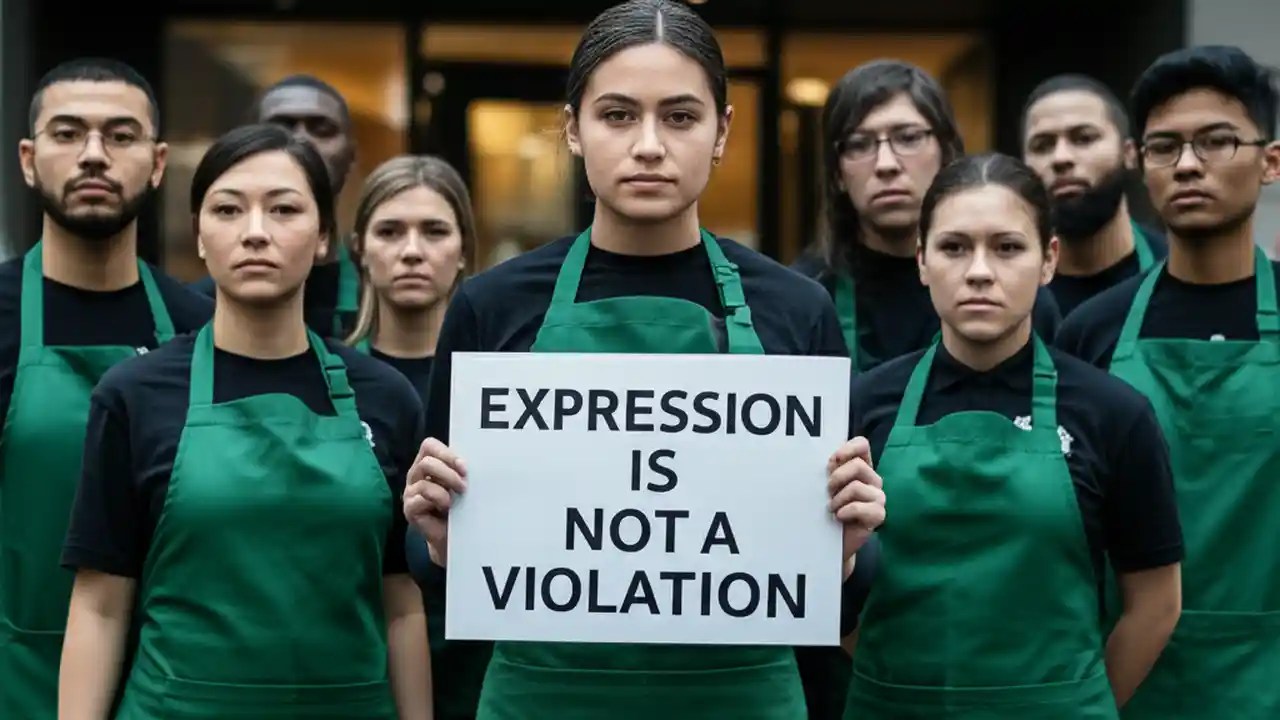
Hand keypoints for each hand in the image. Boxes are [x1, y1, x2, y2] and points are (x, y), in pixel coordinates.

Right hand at [403, 437, 467, 566]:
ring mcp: (411, 492)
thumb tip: (472, 462)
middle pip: (427, 461)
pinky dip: (437, 501)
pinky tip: (446, 509)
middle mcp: (416, 475)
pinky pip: (421, 498)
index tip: (464, 467)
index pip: (429, 446)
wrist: (455, 536)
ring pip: (424, 480)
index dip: (447, 453)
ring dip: (444, 488)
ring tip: (454, 500)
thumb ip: (461, 470)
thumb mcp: (462, 484)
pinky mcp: (409, 508)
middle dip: (448, 472)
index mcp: (428, 464)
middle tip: (463, 486)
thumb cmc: (460, 507)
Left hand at [827, 436, 884, 560]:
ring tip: (832, 508)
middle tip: (828, 492)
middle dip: (837, 478)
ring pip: (856, 487)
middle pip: (858, 465)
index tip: (834, 460)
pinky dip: (846, 511)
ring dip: (838, 499)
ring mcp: (878, 497)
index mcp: (861, 466)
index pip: (862, 445)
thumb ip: (830, 470)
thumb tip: (831, 461)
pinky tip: (839, 517)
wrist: (830, 539)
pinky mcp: (878, 514)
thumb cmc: (827, 508)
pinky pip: (861, 507)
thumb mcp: (825, 486)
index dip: (848, 448)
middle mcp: (872, 479)